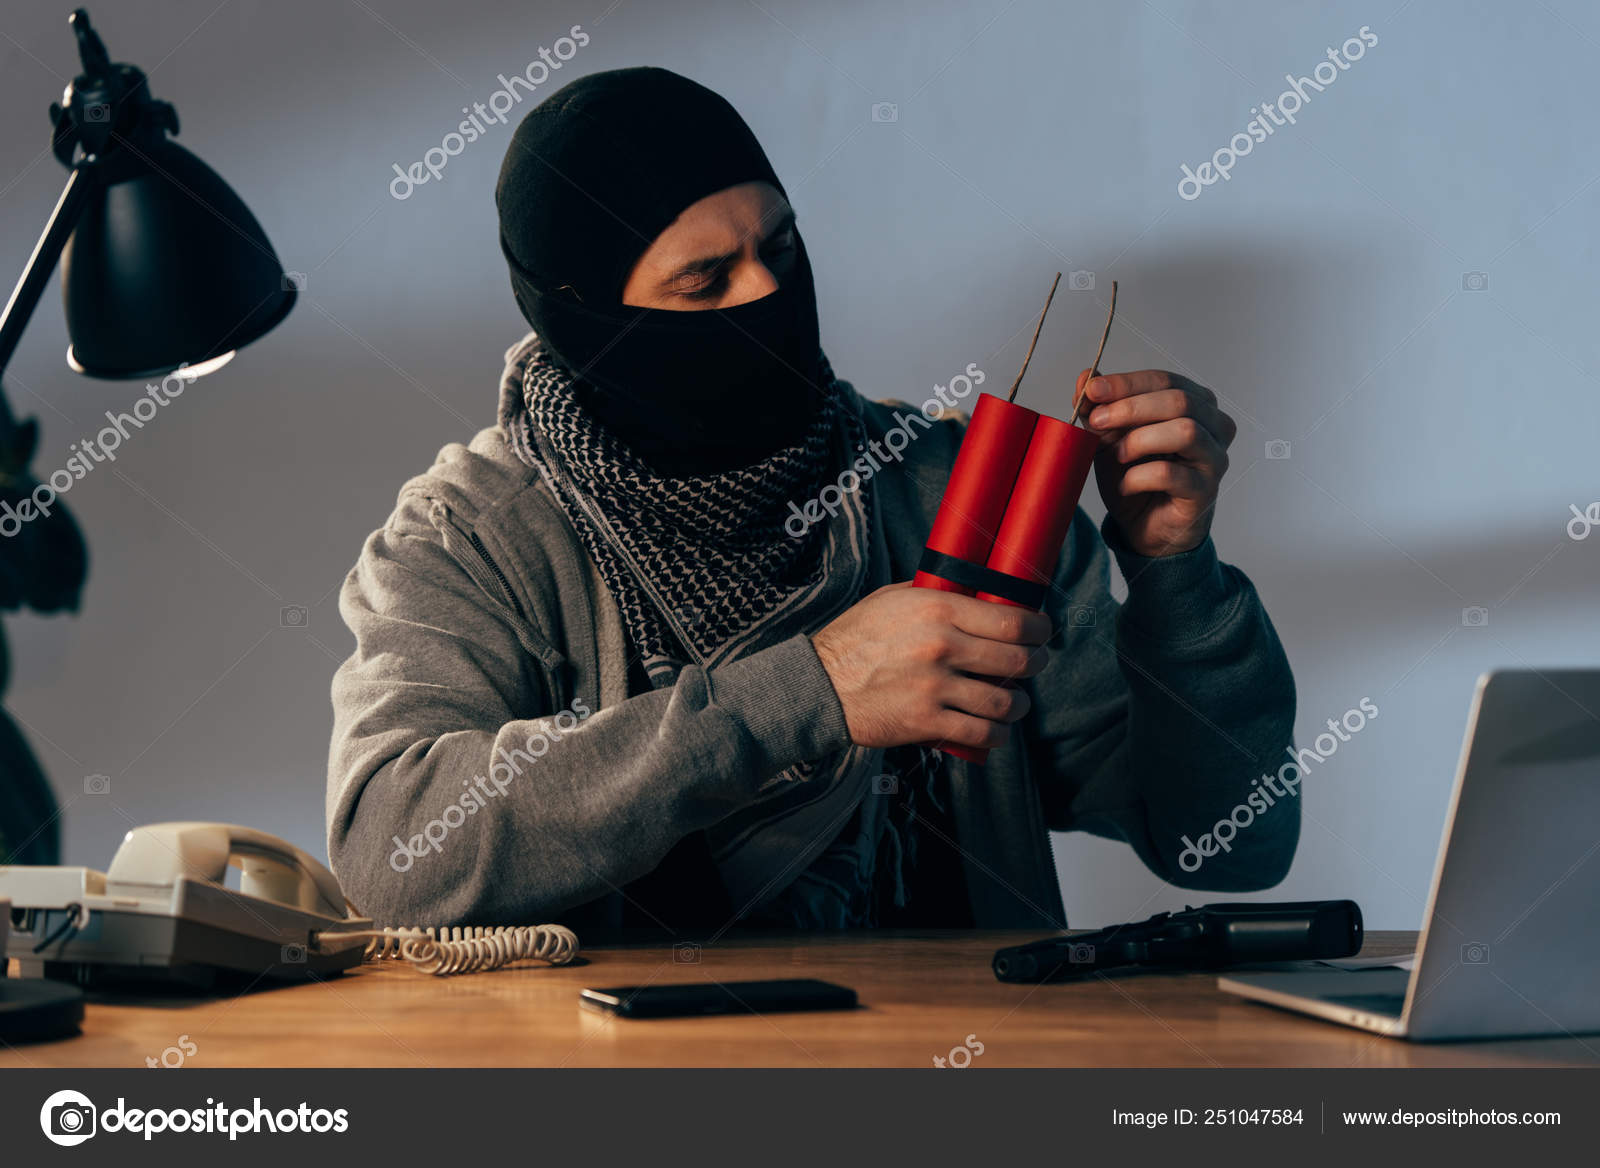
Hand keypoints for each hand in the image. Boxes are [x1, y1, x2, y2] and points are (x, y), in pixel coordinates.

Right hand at [812, 582, 1050, 750]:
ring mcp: (935, 687)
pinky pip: (982, 733)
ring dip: (1020, 704)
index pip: (1011, 621)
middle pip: (1017, 659)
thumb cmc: (854, 639)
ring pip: (1005, 701)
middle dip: (1035, 663)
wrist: (818, 685)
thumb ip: (933, 595)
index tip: (1042, 633)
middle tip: (1034, 664)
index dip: (1039, 630)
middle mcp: (941, 646)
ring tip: (1017, 702)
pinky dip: (998, 734)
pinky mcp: (927, 722)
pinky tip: (997, 729)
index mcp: (937, 609)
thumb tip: (975, 593)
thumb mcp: (890, 600)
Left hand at [1078, 368, 1235, 556]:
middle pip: (1179, 401)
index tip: (1092, 391)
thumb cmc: (1134, 475)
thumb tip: (1087, 378)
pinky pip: (1172, 474)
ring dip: (1139, 440)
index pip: (1165, 381)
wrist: (1144, 527)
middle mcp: (1214, 426)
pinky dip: (1138, 477)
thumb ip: (1100, 407)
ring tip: (1116, 455)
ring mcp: (1214, 458)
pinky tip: (1125, 485)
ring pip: (1185, 432)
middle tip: (1097, 421)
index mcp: (1196, 403)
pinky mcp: (1205, 491)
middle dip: (1131, 408)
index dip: (1127, 383)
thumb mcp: (1109, 437)